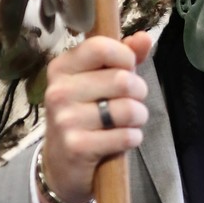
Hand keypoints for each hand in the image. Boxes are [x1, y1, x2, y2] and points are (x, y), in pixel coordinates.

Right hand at [41, 31, 151, 202]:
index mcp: (62, 68)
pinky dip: (133, 138)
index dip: (125, 58)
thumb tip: (145, 37)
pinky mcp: (77, 147)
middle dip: (138, 92)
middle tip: (131, 101)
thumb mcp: (99, 82)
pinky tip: (122, 139)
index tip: (127, 70)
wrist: (61, 165)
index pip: (101, 47)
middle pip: (122, 79)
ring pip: (127, 109)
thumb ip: (123, 57)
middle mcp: (59, 91)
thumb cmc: (86, 115)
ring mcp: (65, 120)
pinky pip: (125, 136)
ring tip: (129, 122)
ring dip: (139, 117)